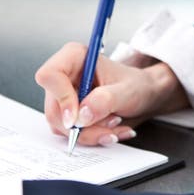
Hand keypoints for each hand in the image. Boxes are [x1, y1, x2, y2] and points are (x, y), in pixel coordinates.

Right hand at [35, 44, 188, 145]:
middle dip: (83, 126)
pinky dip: (91, 136)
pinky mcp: (67, 113)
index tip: (77, 118)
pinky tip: (110, 130)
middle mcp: (65, 75)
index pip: (50, 75)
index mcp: (74, 57)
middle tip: (111, 124)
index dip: (61, 98)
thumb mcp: (126, 91)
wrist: (143, 95)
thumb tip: (81, 116)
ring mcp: (63, 96)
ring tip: (115, 125)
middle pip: (54, 109)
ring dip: (91, 133)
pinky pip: (70, 133)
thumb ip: (105, 101)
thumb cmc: (136, 85)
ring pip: (61, 125)